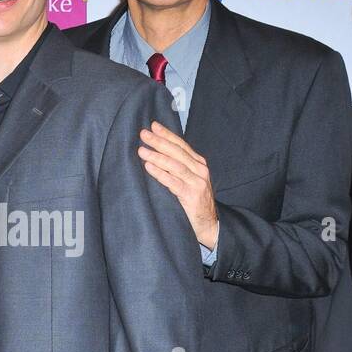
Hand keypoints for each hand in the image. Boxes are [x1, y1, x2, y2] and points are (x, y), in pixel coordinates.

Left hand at [137, 121, 219, 251]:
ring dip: (157, 156)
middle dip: (159, 142)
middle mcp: (200, 170)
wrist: (209, 225)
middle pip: (177, 152)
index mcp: (199, 164)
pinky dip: (160, 174)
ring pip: (175, 165)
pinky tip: (149, 167)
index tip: (153, 126)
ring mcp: (197, 182)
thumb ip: (178, 168)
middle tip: (144, 134)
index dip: (167, 135)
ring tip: (142, 150)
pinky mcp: (192, 195)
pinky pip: (173, 182)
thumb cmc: (195, 202)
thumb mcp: (189, 180)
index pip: (181, 145)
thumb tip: (157, 153)